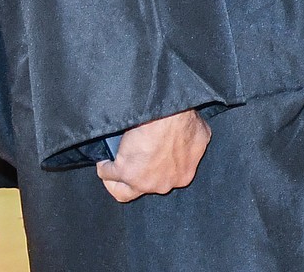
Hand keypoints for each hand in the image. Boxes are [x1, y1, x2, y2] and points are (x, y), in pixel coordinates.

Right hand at [95, 109, 210, 202]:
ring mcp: (142, 182)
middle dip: (137, 177)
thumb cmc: (184, 120)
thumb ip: (193, 147)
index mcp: (182, 176)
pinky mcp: (124, 172)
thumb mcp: (199, 134)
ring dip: (116, 182)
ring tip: (113, 169)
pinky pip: (107, 174)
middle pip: (143, 188)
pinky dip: (104, 167)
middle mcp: (163, 185)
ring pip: (122, 191)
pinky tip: (104, 160)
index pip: (165, 181)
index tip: (148, 162)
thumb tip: (186, 145)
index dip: (154, 171)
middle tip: (132, 164)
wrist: (169, 113)